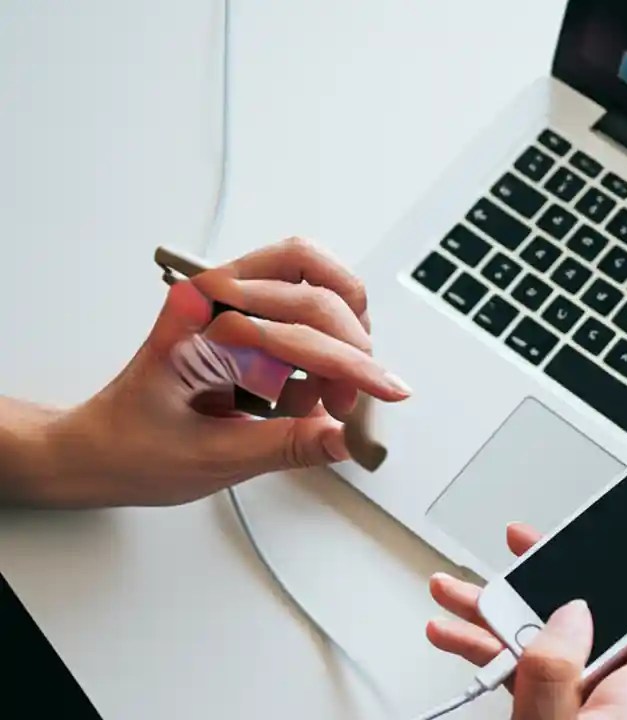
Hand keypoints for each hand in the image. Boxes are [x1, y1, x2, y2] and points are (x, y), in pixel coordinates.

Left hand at [38, 238, 411, 506]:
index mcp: (197, 324)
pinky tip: (306, 389)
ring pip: (316, 283)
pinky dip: (326, 343)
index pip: (295, 327)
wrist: (95, 449)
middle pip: (315, 288)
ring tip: (326, 395)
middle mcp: (215, 299)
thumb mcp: (211, 458)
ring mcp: (231, 304)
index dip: (348, 363)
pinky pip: (305, 307)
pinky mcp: (245, 319)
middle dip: (350, 347)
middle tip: (351, 400)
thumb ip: (285, 446)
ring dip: (342, 335)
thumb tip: (344, 437)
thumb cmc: (130, 447)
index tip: (384, 391)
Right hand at [427, 523, 626, 718]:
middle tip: (541, 540)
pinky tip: (455, 633)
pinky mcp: (551, 714)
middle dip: (567, 570)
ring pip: (552, 633)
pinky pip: (523, 665)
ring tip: (464, 588)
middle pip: (609, 611)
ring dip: (503, 608)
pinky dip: (486, 646)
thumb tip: (568, 612)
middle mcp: (616, 694)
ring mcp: (582, 704)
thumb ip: (557, 672)